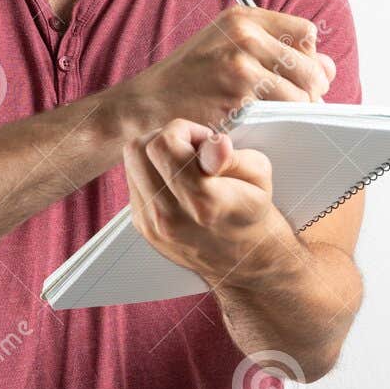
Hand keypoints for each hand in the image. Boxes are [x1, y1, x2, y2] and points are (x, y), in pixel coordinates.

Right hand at [111, 5, 336, 134]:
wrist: (147, 105)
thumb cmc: (190, 77)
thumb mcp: (228, 46)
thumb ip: (278, 49)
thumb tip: (329, 66)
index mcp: (243, 18)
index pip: (306, 34)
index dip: (307, 59)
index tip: (294, 75)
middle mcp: (245, 38)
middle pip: (311, 69)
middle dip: (310, 93)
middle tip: (293, 107)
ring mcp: (242, 70)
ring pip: (302, 98)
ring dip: (297, 114)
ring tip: (276, 120)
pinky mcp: (238, 103)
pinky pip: (282, 118)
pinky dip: (280, 127)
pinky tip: (263, 129)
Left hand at [123, 118, 302, 289]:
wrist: (240, 257)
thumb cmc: (249, 211)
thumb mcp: (258, 176)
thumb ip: (234, 157)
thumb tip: (215, 144)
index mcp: (204, 202)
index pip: (165, 146)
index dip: (185, 130)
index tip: (202, 140)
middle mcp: (171, 216)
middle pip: (139, 149)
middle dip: (166, 137)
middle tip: (191, 149)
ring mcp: (152, 223)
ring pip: (131, 161)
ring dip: (155, 152)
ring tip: (182, 162)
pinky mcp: (141, 224)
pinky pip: (132, 179)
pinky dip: (150, 171)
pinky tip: (173, 180)